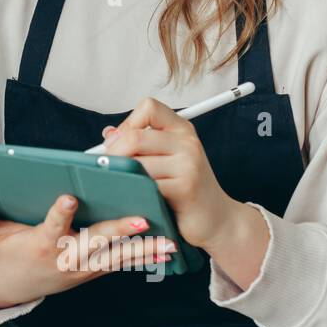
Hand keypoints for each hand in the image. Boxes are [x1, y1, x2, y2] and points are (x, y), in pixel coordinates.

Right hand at [0, 192, 175, 310]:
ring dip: (142, 250)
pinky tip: (166, 249)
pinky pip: (121, 263)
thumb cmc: (2, 253)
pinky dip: (143, 258)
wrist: (12, 286)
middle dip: (117, 232)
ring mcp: (82, 267)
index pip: (52, 227)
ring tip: (168, 242)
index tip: (70, 198)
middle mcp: (65, 257)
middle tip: (140, 220)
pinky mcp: (93, 271)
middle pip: (93, 242)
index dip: (60, 214)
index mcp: (40, 244)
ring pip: (115, 257)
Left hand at [99, 97, 238, 248]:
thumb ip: (140, 144)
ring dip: (122, 177)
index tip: (120, 143)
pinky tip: (134, 200)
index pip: (148, 107)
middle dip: (113, 155)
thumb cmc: (186, 189)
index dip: (127, 123)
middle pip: (134, 137)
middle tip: (108, 170)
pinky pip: (146, 186)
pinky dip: (133, 193)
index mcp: (181, 129)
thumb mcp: (165, 159)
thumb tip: (109, 134)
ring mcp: (188, 164)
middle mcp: (187, 142)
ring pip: (137, 164)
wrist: (218, 219)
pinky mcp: (186, 188)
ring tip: (120, 187)